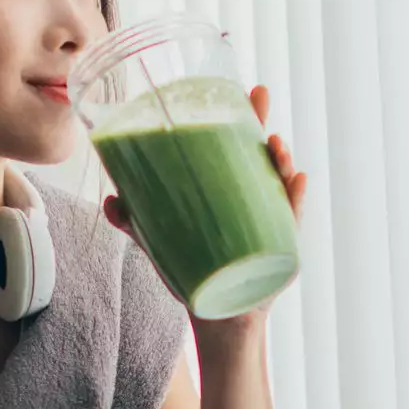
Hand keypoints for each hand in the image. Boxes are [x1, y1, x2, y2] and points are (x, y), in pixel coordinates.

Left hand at [102, 84, 305, 336]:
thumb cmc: (194, 274)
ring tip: (275, 144)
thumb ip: (136, 222)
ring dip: (282, 159)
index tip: (241, 88)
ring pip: (281, 183)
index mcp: (230, 192)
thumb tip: (110, 200)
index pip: (237, 146)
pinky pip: (293, 219)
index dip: (241, 116)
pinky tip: (298, 181)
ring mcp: (272, 223)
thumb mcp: (162, 244)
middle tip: (259, 95)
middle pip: (262, 155)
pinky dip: (297, 199)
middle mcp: (255, 201)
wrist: (219, 320)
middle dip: (263, 123)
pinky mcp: (282, 250)